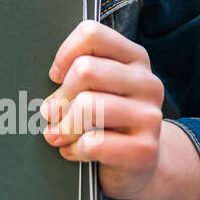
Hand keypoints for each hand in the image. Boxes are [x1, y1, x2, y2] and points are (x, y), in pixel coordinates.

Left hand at [41, 20, 165, 199]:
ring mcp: (150, 116)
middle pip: (85, 69)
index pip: (91, 34)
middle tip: (52, 114)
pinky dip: (74, 150)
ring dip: (63, 127)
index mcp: (134, 58)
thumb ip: (74, 80)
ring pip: (87, 106)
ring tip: (58, 135)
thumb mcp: (94, 91)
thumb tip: (49, 106)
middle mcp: (147, 82)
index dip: (64, 54)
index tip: (56, 76)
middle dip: (60, 96)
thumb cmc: (107, 121)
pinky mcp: (145, 149)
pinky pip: (93, 143)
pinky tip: (76, 151)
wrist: (139, 165)